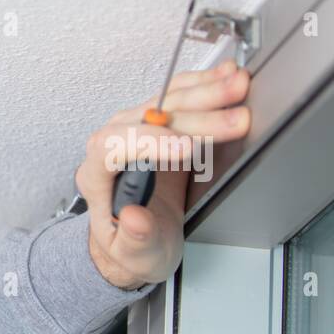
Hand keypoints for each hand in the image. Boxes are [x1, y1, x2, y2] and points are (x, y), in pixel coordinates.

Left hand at [77, 58, 251, 288]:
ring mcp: (134, 133)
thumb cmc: (131, 248)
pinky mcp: (158, 127)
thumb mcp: (134, 256)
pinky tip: (224, 76)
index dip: (149, 142)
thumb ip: (134, 239)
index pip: (112, 147)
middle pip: (144, 119)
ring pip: (163, 102)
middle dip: (192, 116)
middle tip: (234, 120)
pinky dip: (201, 86)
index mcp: (96, 179)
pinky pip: (175, 97)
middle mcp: (111, 149)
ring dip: (203, 93)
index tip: (186, 149)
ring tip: (237, 87)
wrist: (135, 243)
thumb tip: (134, 217)